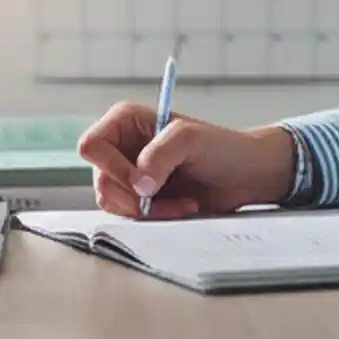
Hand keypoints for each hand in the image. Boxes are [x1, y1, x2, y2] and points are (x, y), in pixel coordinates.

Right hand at [76, 101, 295, 219]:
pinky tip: (182, 208)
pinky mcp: (140, 199)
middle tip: (163, 196)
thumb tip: (140, 185)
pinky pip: (131, 216)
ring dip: (147, 210)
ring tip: (181, 203)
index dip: (111, 167)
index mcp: (125, 121)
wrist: (245, 176)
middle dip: (133, 196)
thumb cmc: (222, 147)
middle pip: (101, 181)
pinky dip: (155, 218)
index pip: (92, 146)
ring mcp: (128, 175)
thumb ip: (160, 155)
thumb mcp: (191, 139)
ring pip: (113, 203)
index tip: (142, 181)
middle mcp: (121, 146)